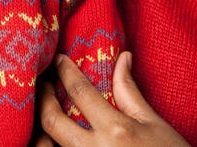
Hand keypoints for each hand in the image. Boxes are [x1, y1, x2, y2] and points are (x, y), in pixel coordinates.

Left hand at [37, 52, 189, 145]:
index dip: (65, 72)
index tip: (59, 60)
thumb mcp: (154, 124)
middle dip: (43, 100)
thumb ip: (130, 93)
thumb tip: (122, 58)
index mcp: (115, 130)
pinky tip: (56, 140)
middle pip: (53, 122)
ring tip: (45, 117)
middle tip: (44, 86)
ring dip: (42, 132)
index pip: (80, 92)